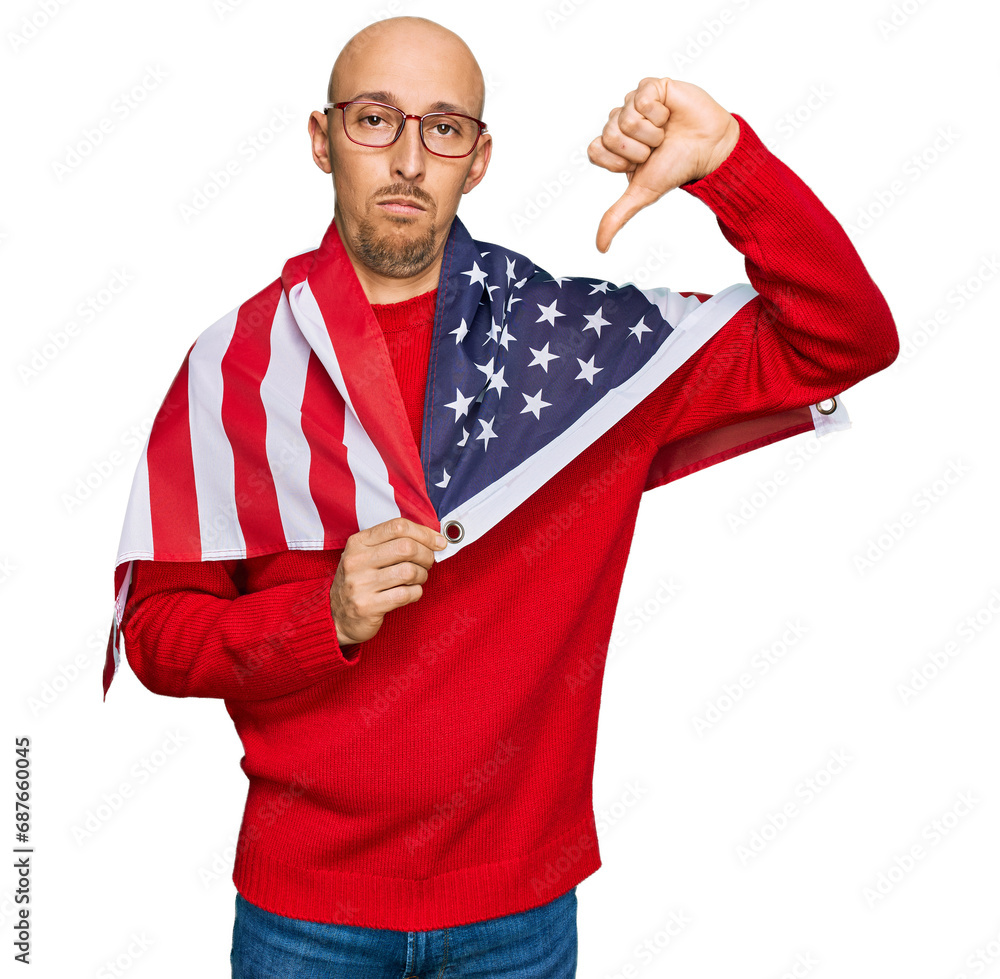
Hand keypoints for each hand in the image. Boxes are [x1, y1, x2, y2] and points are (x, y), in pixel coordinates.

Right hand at [329, 517, 446, 645]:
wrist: (337, 616)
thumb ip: (395, 542)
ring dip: (422, 575)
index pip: (397, 526)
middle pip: (406, 547)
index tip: (438, 542)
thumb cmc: (361, 581)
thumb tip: (435, 538)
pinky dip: (416, 592)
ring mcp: (360, 584)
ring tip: (418, 579)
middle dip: (426, 555)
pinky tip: (410, 592)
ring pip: (409, 571)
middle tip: (428, 562)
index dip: (424, 533)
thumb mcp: (368, 555)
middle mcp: (356, 561)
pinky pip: (406, 594)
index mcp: (358, 542)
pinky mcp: (368, 606)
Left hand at [588, 77, 740, 251]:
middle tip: (656, 148)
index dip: (618, 160)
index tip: (640, 163)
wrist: (709, 150)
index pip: (595, 149)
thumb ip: (617, 217)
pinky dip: (659, 113)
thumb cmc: (677, 168)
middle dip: (637, 148)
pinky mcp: (651, 86)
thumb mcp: (643, 194)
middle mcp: (621, 123)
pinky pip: (641, 98)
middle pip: (608, 134)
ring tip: (665, 133)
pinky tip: (670, 115)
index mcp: (614, 146)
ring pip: (625, 117)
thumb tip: (600, 248)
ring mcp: (634, 102)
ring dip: (651, 132)